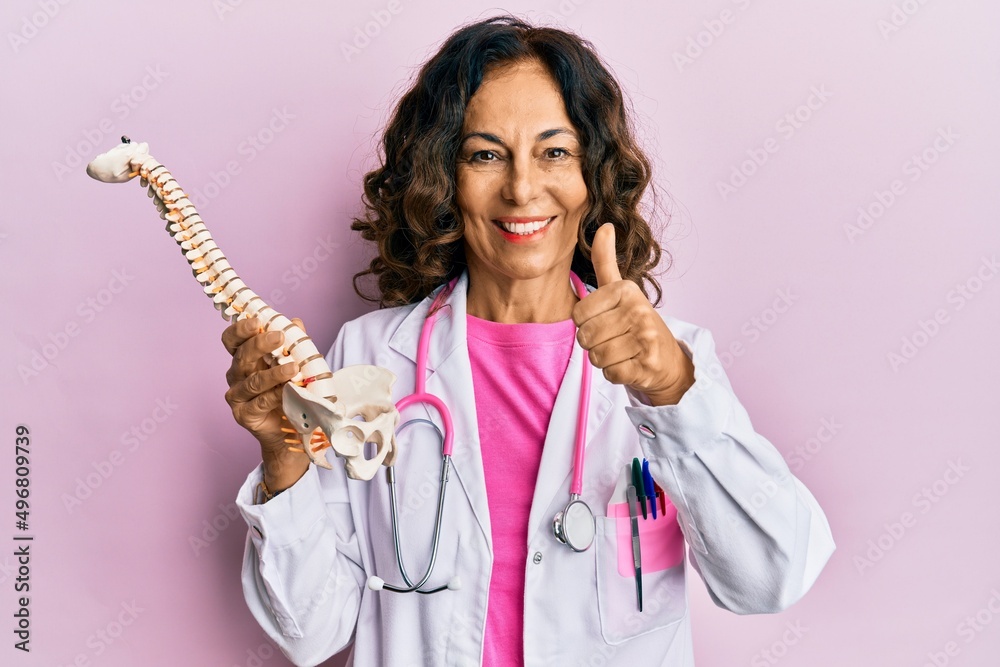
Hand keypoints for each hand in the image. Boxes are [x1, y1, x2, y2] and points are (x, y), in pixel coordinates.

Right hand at [222, 316, 308, 489]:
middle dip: (259, 344)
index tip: (257, 321)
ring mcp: (238, 396)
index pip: (233, 340)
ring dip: (273, 373)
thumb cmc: (291, 392)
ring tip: (292, 368)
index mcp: (245, 360)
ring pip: (252, 381)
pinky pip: (260, 402)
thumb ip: (294, 344)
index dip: (240, 329)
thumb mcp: (295, 364)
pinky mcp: (244, 415)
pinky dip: (276, 395)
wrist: (293, 430)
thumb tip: (296, 322)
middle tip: (279, 337)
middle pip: (241, 356)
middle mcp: (237, 376)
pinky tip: (289, 390)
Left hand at [571, 223, 694, 405]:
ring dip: (604, 359)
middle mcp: (638, 310)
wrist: (668, 359)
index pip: (577, 315)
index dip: (585, 323)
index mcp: (626, 290)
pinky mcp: (647, 364)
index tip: (605, 320)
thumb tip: (605, 225)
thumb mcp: (621, 289)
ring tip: (622, 351)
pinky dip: (615, 373)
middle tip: (614, 339)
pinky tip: (630, 364)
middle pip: (585, 337)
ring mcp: (645, 338)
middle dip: (594, 343)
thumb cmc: (636, 323)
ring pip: (596, 356)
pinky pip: (610, 373)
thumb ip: (606, 261)